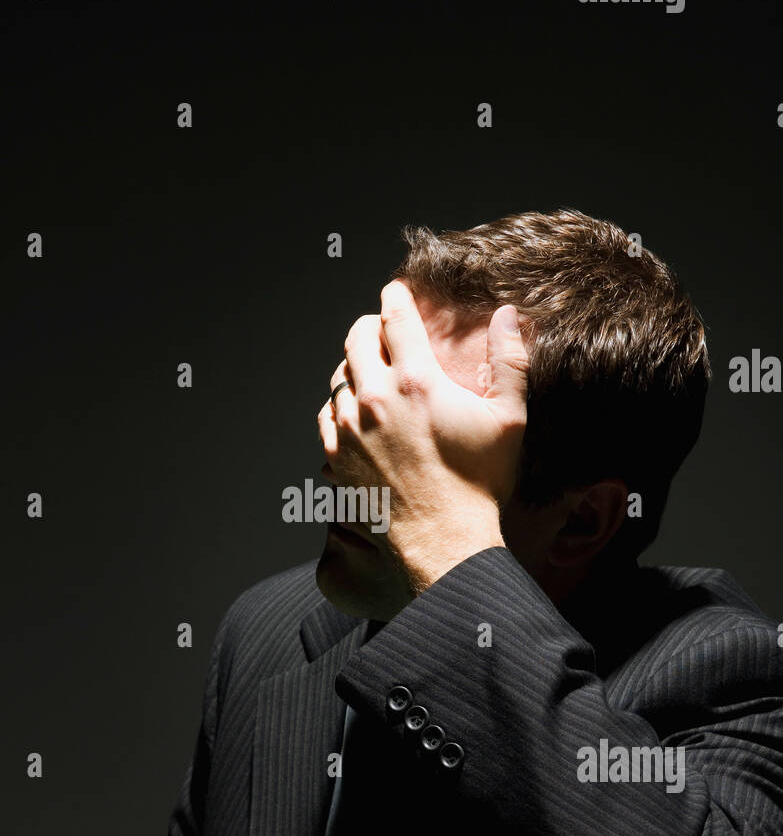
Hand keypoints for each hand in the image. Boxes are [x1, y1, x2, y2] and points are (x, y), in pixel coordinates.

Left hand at [317, 280, 529, 594]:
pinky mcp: (337, 457)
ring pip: (338, 377)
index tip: (396, 291)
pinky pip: (326, 415)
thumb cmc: (479, 484)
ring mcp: (351, 429)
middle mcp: (375, 399)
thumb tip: (508, 315)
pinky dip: (338, 405)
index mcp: (416, 382)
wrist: (443, 544)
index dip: (396, 296)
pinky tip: (353, 410)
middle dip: (369, 326)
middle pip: (356, 339)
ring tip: (369, 369)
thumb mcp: (508, 420)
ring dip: (353, 366)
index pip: (395, 317)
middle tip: (380, 327)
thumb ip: (509, 361)